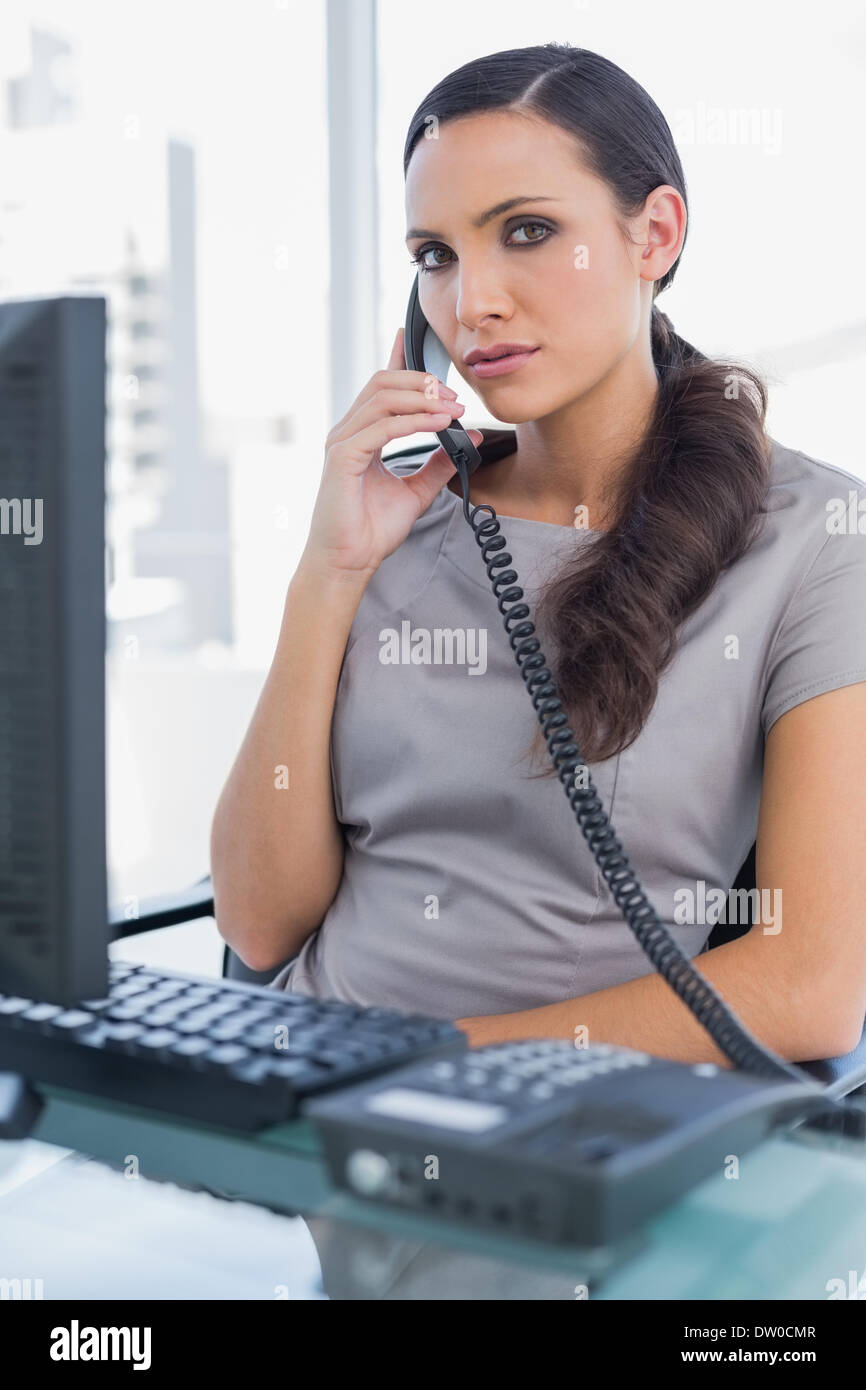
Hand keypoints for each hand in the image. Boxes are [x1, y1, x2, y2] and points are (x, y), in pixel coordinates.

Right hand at [303, 327, 482, 579]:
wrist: (348, 563)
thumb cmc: (371, 530)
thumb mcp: (417, 491)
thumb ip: (439, 463)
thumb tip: (468, 437)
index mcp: (361, 434)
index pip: (381, 386)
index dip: (399, 358)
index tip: (418, 339)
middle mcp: (348, 431)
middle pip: (383, 382)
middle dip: (422, 381)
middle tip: (456, 397)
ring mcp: (342, 442)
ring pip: (381, 398)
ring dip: (422, 399)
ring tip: (452, 409)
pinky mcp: (343, 459)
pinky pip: (380, 427)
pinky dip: (412, 421)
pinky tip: (438, 424)